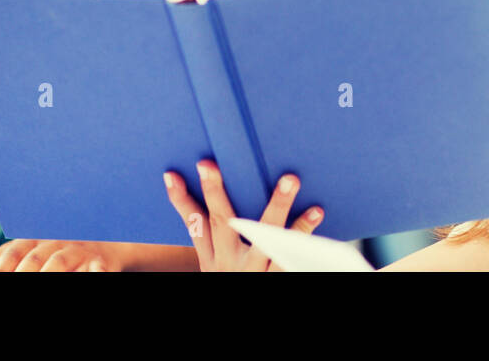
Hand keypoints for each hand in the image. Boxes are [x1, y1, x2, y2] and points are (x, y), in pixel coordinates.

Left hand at [0, 239, 111, 271]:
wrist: (103, 246)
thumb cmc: (57, 253)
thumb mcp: (31, 251)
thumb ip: (3, 259)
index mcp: (36, 239)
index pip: (14, 250)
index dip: (2, 264)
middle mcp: (56, 242)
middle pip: (35, 257)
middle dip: (22, 272)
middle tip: (13, 281)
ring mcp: (78, 251)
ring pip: (61, 261)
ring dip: (50, 272)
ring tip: (45, 278)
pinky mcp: (100, 262)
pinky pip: (96, 267)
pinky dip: (93, 272)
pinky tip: (91, 274)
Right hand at [163, 161, 322, 270]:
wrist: (248, 324)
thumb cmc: (235, 278)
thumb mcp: (216, 268)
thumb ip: (215, 239)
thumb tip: (213, 202)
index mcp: (212, 260)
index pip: (194, 226)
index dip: (182, 201)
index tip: (172, 175)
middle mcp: (228, 264)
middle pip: (220, 223)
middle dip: (213, 192)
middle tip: (208, 165)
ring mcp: (253, 272)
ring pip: (263, 235)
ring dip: (277, 205)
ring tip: (289, 179)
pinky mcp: (276, 278)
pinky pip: (292, 252)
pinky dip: (303, 230)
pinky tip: (316, 211)